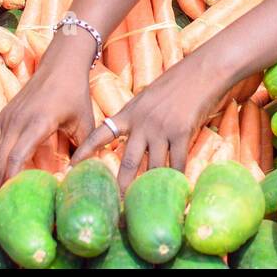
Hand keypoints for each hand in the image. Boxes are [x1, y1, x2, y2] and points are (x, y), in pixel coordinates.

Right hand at [0, 40, 93, 186]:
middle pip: (1, 159)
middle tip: (7, 202)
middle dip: (2, 182)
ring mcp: (7, 116)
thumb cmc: (75, 92)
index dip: (13, 179)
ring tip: (2, 190)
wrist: (61, 63)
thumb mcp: (85, 120)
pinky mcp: (3, 114)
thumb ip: (85, 148)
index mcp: (38, 123)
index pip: (17, 157)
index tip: (15, 197)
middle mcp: (18, 120)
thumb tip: (82, 174)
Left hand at [73, 54, 225, 191]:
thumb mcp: (150, 95)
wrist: (204, 70)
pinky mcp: (181, 132)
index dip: (85, 149)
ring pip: (152, 167)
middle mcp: (142, 122)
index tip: (72, 166)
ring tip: (145, 206)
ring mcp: (162, 128)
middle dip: (121, 186)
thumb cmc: (179, 81)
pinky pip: (176, 162)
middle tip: (115, 205)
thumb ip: (140, 116)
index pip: (102, 132)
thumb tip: (136, 135)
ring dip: (150, 188)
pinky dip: (176, 178)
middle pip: (128, 162)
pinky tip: (176, 189)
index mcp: (131, 111)